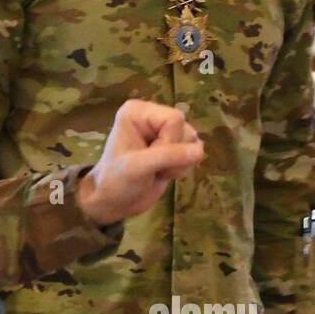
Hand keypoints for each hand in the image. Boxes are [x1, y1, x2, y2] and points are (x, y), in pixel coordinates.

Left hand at [76, 99, 203, 225]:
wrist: (114, 202)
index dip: (169, 143)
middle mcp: (153, 116)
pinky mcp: (174, 146)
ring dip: (179, 163)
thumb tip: (200, 151)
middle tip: (153, 167)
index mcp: (138, 111)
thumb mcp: (138, 167)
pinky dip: (183, 168)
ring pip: (193, 141)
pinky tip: (164, 173)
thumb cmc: (116, 181)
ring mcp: (164, 131)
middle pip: (185, 129)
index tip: (150, 158)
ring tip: (157, 170)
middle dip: (175, 155)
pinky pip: (195, 152)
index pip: (174, 118)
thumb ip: (168, 156)